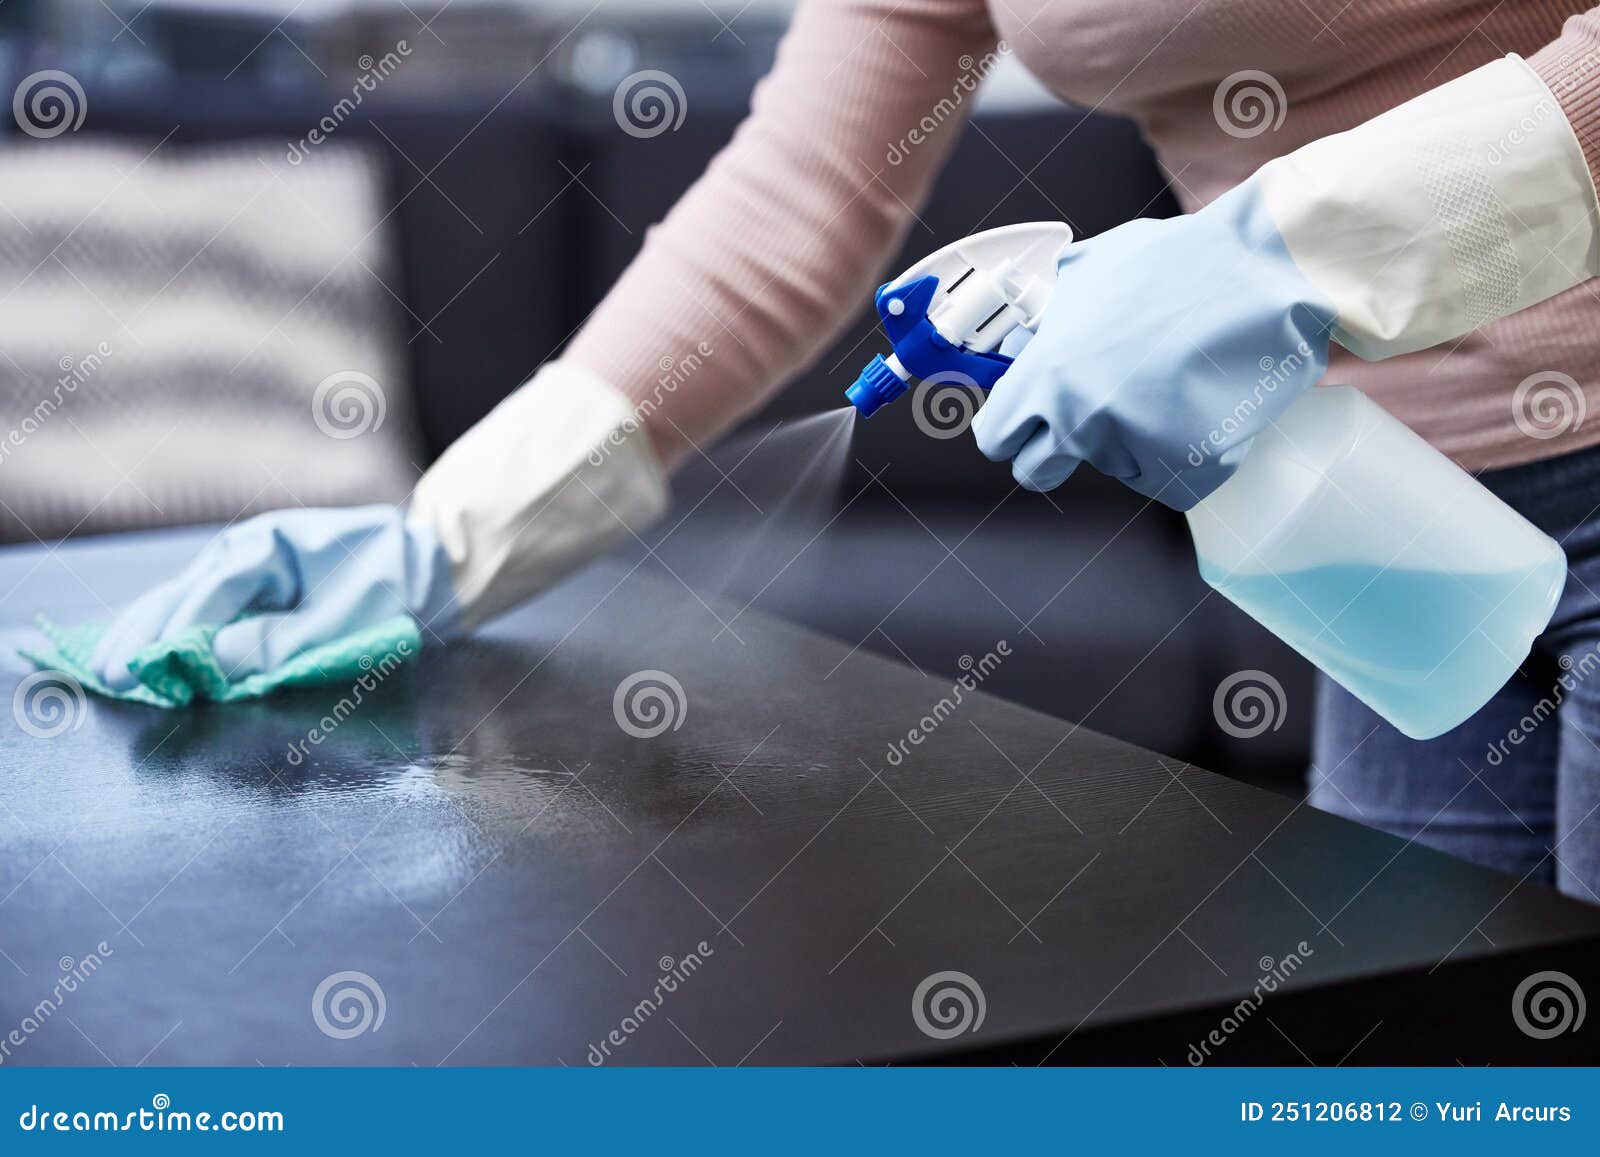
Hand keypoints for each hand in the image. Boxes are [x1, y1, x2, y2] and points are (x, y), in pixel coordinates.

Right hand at [90, 505, 457, 690]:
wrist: (431, 566)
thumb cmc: (394, 586)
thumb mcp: (342, 620)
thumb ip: (275, 643)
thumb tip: (208, 662)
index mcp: (270, 543)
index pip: (210, 591)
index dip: (173, 632)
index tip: (145, 667)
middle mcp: (250, 548)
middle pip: (180, 591)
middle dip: (142, 633)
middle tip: (107, 674)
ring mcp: (249, 565)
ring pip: (184, 600)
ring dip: (149, 634)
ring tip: (110, 669)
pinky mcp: (256, 587)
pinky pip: (204, 609)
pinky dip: (174, 631)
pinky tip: (147, 654)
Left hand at [970, 182, 1333, 508]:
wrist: (1267, 271)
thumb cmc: (1184, 262)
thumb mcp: (1091, 272)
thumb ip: (1048, 316)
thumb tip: (1022, 341)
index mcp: (1047, 375)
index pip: (997, 436)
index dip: (1011, 427)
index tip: (1025, 421)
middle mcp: (1082, 419)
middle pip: (1037, 470)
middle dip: (1053, 448)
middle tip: (1087, 415)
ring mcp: (1135, 447)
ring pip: (1111, 466)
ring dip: (1127, 438)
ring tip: (1167, 382)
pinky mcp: (1189, 467)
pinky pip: (1166, 480)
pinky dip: (1178, 455)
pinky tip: (1196, 408)